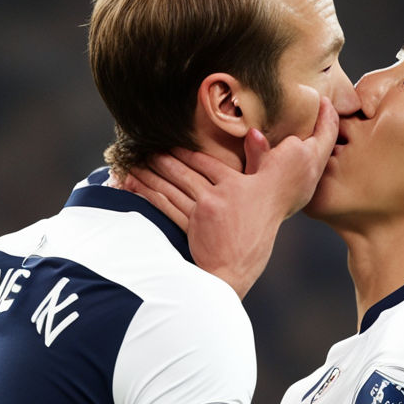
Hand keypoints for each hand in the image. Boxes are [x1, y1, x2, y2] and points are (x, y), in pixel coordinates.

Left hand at [123, 97, 338, 297]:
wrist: (242, 272)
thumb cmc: (259, 238)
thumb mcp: (270, 195)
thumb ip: (260, 160)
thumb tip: (254, 132)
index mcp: (238, 184)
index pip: (204, 162)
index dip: (184, 152)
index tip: (168, 143)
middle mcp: (218, 195)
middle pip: (183, 172)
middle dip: (161, 159)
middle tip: (142, 149)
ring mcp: (202, 213)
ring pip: (171, 187)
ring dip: (149, 174)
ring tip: (133, 164)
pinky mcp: (190, 229)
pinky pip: (165, 206)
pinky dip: (147, 194)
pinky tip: (135, 185)